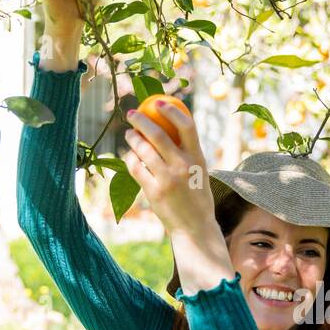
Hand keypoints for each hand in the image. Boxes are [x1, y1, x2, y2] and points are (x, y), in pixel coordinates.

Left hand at [123, 102, 214, 238]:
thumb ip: (189, 153)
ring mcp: (168, 179)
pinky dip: (131, 159)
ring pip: (143, 150)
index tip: (158, 102)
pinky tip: (130, 157)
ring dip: (132, 138)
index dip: (171, 110)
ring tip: (129, 134)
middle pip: (158, 133)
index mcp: (198, 158)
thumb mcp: (200, 172)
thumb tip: (172, 129)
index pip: (186, 125)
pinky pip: (136, 168)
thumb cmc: (197, 197)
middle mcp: (183, 166)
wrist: (195, 228)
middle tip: (132, 114)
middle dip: (141, 120)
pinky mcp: (154, 191)